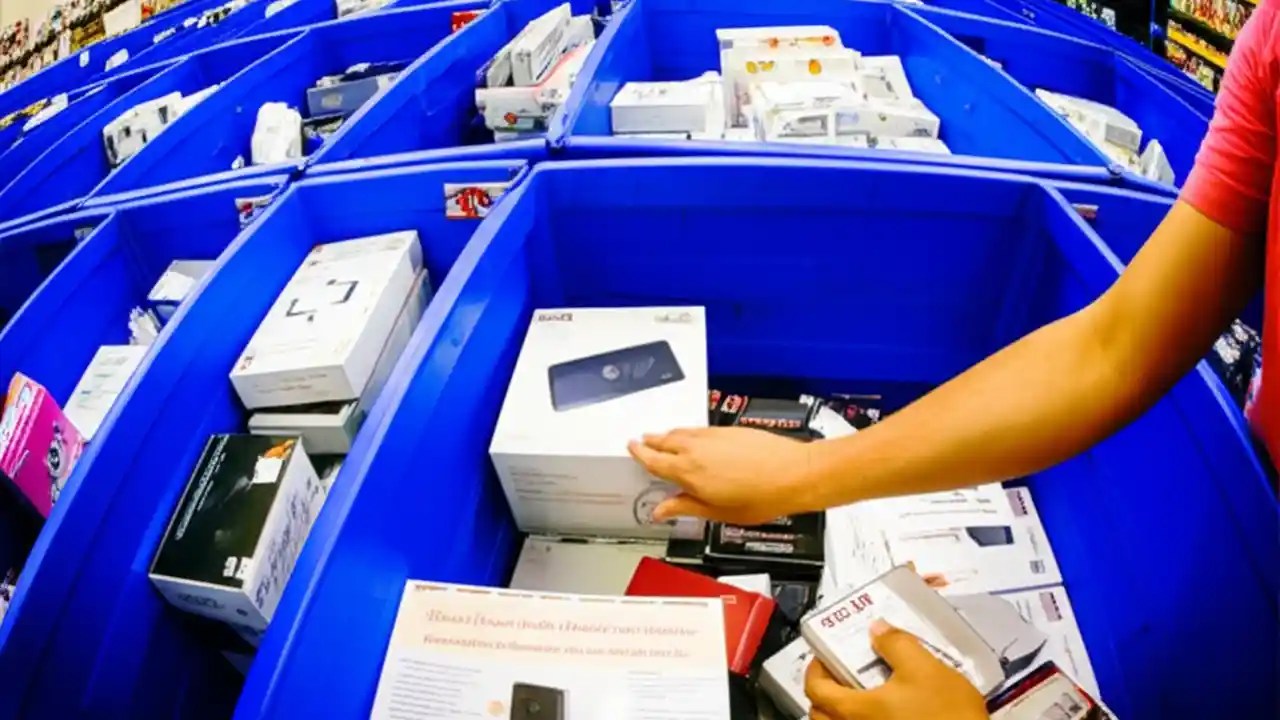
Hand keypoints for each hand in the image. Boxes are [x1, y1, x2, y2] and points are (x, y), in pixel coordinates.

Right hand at [627, 426, 816, 523]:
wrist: (793, 473)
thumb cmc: (762, 496)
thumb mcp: (717, 512)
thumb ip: (686, 507)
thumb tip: (662, 510)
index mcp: (688, 472)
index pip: (654, 461)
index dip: (640, 454)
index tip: (632, 448)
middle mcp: (696, 449)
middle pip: (664, 441)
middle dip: (652, 442)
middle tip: (643, 442)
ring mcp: (712, 436)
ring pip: (681, 432)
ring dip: (668, 435)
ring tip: (663, 438)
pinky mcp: (728, 429)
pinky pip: (699, 429)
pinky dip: (688, 433)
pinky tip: (693, 438)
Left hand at [804, 619, 988, 719]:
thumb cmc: (947, 715)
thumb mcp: (925, 668)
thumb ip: (896, 644)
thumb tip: (876, 628)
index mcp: (856, 710)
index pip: (815, 690)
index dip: (813, 670)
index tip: (823, 656)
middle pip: (820, 715)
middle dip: (825, 692)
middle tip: (840, 673)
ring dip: (842, 711)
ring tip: (863, 693)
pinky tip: (885, 713)